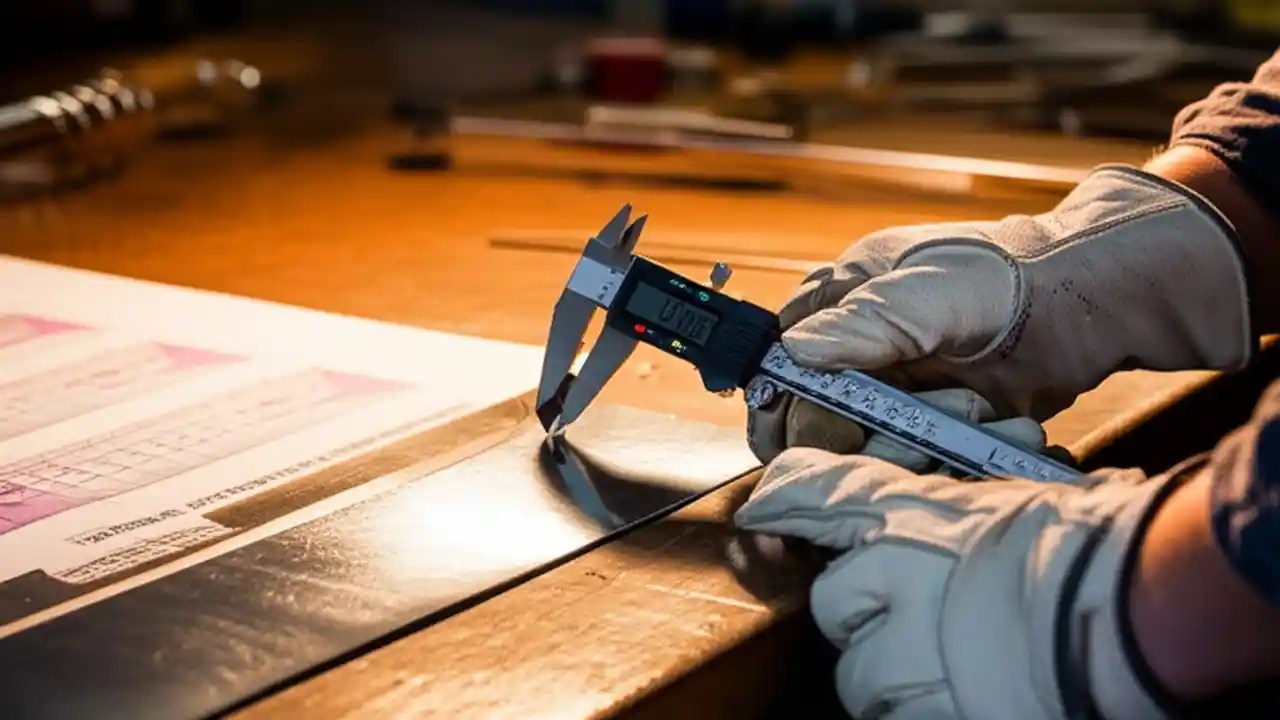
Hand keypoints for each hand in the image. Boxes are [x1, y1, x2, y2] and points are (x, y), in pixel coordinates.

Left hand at [734, 449, 1184, 719]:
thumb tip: (913, 512)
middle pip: (833, 603)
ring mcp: (910, 652)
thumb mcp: (1007, 501)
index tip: (760, 511)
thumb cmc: (1086, 544)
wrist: (1138, 606)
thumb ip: (945, 507)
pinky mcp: (934, 711)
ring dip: (889, 675)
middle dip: (863, 615)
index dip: (783, 500)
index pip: (819, 494)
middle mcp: (895, 580)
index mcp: (915, 519)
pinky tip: (951, 698)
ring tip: (942, 668)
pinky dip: (917, 712)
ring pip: (859, 676)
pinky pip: (895, 719)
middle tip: (911, 619)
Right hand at [749, 164, 1253, 463]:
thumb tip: (792, 353)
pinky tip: (1001, 430)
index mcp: (842, 300)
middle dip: (855, 431)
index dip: (777, 401)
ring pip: (865, 444)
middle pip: (816, 414)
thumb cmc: (1004, 276)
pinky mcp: (933, 422)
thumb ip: (863, 323)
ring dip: (910, 445)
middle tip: (900, 435)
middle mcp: (860, 347)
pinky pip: (913, 458)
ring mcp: (896, 386)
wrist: (1086, 304)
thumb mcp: (930, 293)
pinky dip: (949, 457)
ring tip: (975, 412)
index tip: (783, 435)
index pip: (778, 359)